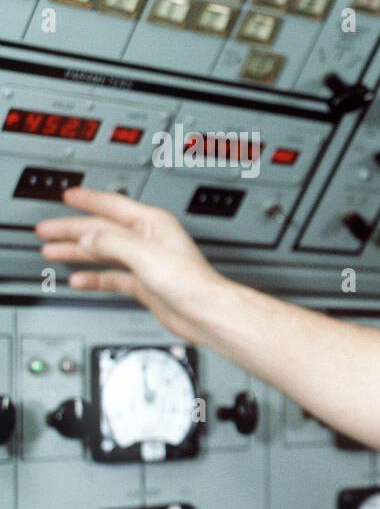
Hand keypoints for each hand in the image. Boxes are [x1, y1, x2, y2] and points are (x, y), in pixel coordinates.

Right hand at [35, 187, 229, 343]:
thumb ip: (111, 242)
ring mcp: (146, 263)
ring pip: (104, 253)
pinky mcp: (145, 285)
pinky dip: (94, 277)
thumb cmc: (189, 281)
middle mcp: (149, 241)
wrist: (204, 313)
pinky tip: (79, 279)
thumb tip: (85, 236)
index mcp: (152, 224)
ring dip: (78, 252)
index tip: (68, 195)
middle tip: (46, 230)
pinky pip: (113, 277)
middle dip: (72, 229)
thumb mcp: (144, 254)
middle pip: (102, 230)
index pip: (113, 205)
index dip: (88, 200)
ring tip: (52, 252)